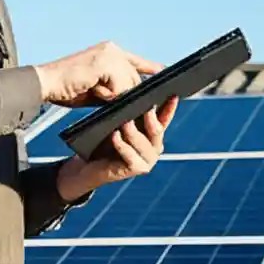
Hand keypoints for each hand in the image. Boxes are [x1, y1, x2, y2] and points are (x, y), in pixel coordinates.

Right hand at [33, 41, 162, 107]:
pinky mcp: (104, 62)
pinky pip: (120, 86)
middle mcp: (111, 49)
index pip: (136, 61)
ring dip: (116, 95)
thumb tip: (133, 100)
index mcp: (109, 51)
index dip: (150, 67)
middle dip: (132, 93)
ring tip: (96, 93)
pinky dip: (109, 94)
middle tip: (115, 103)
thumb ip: (116, 90)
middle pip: (135, 77)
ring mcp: (108, 54)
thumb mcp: (98, 89)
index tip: (163, 72)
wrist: (46, 83)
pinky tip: (95, 91)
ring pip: (129, 83)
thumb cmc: (68, 88)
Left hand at [55, 95, 179, 200]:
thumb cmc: (104, 141)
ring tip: (125, 122)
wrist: (91, 165)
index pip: (165, 118)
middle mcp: (154, 147)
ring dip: (133, 132)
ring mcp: (147, 160)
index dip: (170, 107)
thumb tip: (131, 93)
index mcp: (153, 134)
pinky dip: (122, 146)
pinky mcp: (136, 169)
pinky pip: (131, 157)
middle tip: (146, 108)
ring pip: (144, 144)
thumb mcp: (117, 122)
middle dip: (151, 119)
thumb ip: (128, 112)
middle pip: (157, 131)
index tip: (173, 95)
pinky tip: (115, 136)